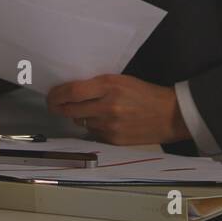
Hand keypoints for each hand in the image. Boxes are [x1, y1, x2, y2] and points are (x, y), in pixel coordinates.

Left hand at [47, 74, 191, 145]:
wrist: (170, 115)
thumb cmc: (146, 93)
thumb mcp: (121, 80)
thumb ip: (98, 85)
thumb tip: (73, 92)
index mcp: (109, 86)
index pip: (72, 92)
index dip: (56, 95)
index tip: (51, 95)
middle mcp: (107, 106)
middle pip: (71, 109)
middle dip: (59, 107)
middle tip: (54, 105)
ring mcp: (110, 126)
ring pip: (81, 122)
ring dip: (79, 116)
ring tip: (88, 110)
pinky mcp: (114, 140)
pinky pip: (93, 133)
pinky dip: (93, 127)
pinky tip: (103, 122)